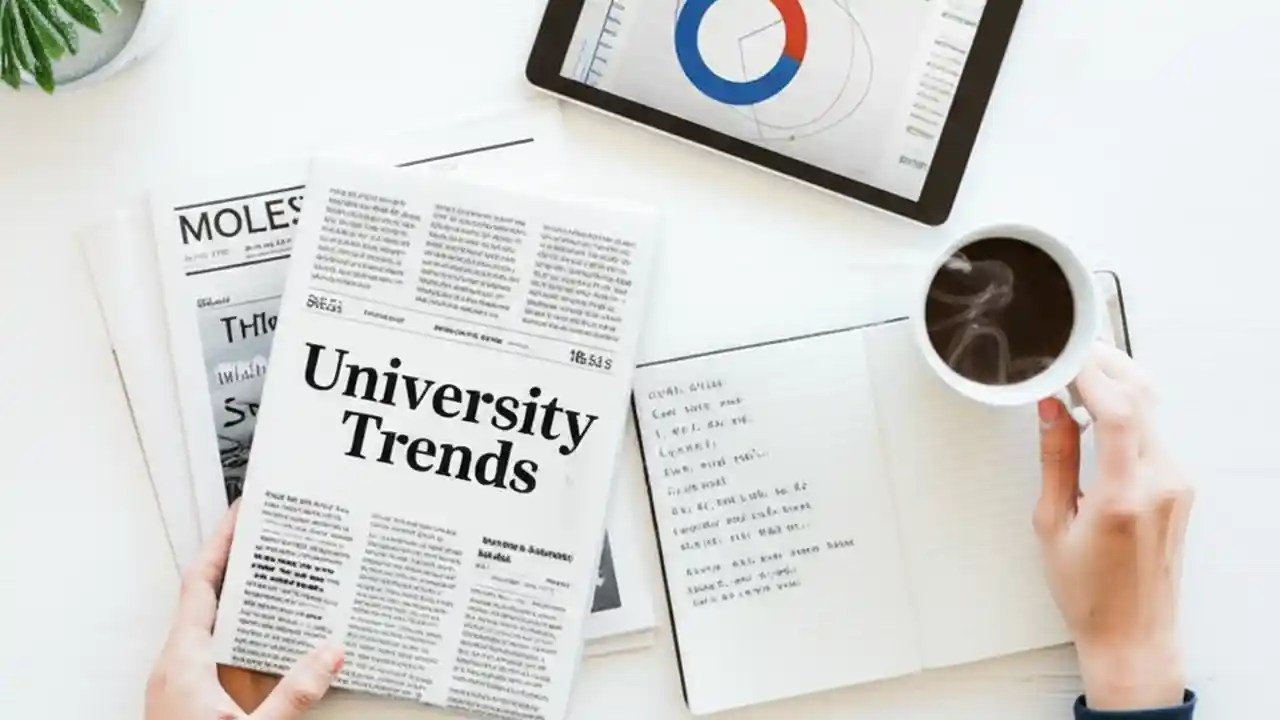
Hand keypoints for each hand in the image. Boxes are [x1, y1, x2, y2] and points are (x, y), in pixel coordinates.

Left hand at [146, 503, 345, 718]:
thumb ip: (295, 694)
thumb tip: (331, 654)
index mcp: (182, 662)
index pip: (200, 584)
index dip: (221, 544)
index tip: (243, 514)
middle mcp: (177, 667)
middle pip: (207, 598)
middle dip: (241, 564)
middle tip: (273, 535)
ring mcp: (182, 687)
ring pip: (214, 627)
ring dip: (246, 600)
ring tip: (283, 576)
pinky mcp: (192, 705)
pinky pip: (220, 656)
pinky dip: (249, 637)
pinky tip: (278, 639)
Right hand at [1035, 344, 1192, 710]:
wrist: (1134, 635)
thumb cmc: (1088, 593)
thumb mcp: (1052, 524)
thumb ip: (1055, 458)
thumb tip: (1051, 408)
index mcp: (1124, 496)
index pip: (1117, 412)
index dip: (1088, 375)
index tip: (1061, 357)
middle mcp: (1162, 485)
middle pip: (1142, 399)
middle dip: (1105, 366)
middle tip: (1069, 352)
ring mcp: (1178, 484)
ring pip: (1151, 410)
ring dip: (1115, 385)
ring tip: (1075, 379)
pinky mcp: (1181, 487)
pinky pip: (1155, 433)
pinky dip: (1126, 411)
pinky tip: (1097, 412)